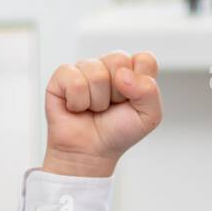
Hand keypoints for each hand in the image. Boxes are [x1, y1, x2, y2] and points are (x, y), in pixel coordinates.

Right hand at [42, 51, 162, 176]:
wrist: (90, 151)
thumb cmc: (118, 132)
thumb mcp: (149, 117)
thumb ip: (149, 92)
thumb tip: (123, 74)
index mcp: (133, 71)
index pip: (145, 59)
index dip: (141, 81)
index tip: (133, 99)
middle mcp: (109, 66)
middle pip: (119, 59)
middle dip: (118, 92)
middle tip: (112, 106)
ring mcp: (85, 69)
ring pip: (96, 73)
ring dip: (98, 100)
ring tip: (94, 108)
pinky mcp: (62, 76)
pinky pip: (74, 81)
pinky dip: (78, 102)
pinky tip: (77, 107)